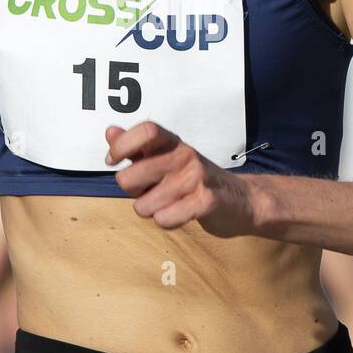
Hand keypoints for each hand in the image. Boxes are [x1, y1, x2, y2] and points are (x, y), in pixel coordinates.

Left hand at [105, 121, 262, 238]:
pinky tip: (177, 215)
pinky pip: (164, 218)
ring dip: (149, 211)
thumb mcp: (167, 159)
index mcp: (173, 142)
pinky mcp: (206, 202)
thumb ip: (137, 148)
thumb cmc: (195, 180)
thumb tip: (110, 132)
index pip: (145, 131)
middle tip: (144, 192)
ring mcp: (197, 178)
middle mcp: (185, 155)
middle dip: (130, 192)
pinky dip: (165, 221)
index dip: (121, 146)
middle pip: (131, 175)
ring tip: (166, 205)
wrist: (242, 200)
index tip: (114, 161)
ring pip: (143, 205)